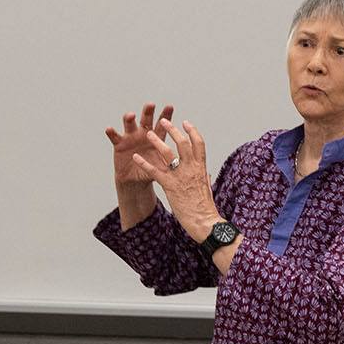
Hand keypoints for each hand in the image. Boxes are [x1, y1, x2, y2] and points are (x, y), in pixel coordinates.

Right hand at [106, 102, 173, 190]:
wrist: (135, 180)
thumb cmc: (151, 171)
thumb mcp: (161, 166)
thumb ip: (169, 162)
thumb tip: (185, 162)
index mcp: (156, 138)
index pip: (161, 124)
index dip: (165, 115)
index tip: (170, 106)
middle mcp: (143, 134)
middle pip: (146, 120)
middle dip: (148, 112)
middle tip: (151, 105)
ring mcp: (130, 137)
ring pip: (130, 125)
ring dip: (129, 119)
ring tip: (131, 115)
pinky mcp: (119, 144)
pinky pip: (114, 137)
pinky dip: (111, 132)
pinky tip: (109, 129)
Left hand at [151, 116, 219, 237]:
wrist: (205, 222)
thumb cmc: (206, 208)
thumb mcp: (207, 188)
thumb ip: (205, 178)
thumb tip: (205, 172)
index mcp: (201, 168)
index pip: (198, 143)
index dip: (192, 131)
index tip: (186, 123)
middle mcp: (191, 168)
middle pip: (182, 143)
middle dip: (172, 130)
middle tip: (163, 121)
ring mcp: (180, 176)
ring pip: (167, 153)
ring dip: (156, 141)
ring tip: (147, 133)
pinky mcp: (170, 186)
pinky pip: (154, 171)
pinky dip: (144, 163)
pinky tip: (135, 157)